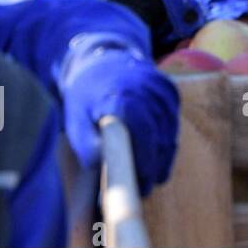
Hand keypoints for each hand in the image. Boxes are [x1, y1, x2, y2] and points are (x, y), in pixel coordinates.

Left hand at [64, 44, 179, 196]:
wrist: (102, 60)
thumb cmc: (85, 96)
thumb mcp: (75, 120)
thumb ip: (86, 143)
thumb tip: (102, 165)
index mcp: (124, 97)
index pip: (144, 135)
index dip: (145, 163)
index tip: (141, 185)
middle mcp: (148, 90)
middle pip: (160, 138)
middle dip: (153, 166)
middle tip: (143, 187)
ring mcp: (163, 89)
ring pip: (170, 132)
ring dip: (162, 156)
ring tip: (151, 176)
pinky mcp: (171, 91)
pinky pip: (173, 123)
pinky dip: (166, 140)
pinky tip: (156, 152)